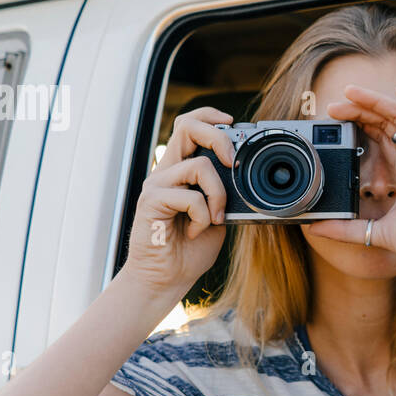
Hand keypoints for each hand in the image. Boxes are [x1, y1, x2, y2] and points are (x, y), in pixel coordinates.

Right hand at [121, 107, 234, 299]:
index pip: (189, 125)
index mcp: (180, 170)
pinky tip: (195, 231)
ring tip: (215, 217)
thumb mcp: (218, 215)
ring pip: (198, 165)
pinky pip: (190, 197)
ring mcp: (157, 185)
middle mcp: (166, 171)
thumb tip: (244, 176)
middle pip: (186, 126)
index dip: (210, 116)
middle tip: (232, 162)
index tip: (232, 123)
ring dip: (218, 194)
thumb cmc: (190, 249)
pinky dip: (202, 216)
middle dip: (218, 138)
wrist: (166, 278)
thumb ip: (225, 193)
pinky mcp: (151, 202)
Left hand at [305, 84, 395, 280]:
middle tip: (332, 106)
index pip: (379, 137)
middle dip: (359, 109)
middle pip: (386, 122)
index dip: (358, 124)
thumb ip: (347, 229)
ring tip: (351, 92)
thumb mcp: (377, 234)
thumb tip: (314, 228)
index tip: (332, 121)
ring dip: (377, 100)